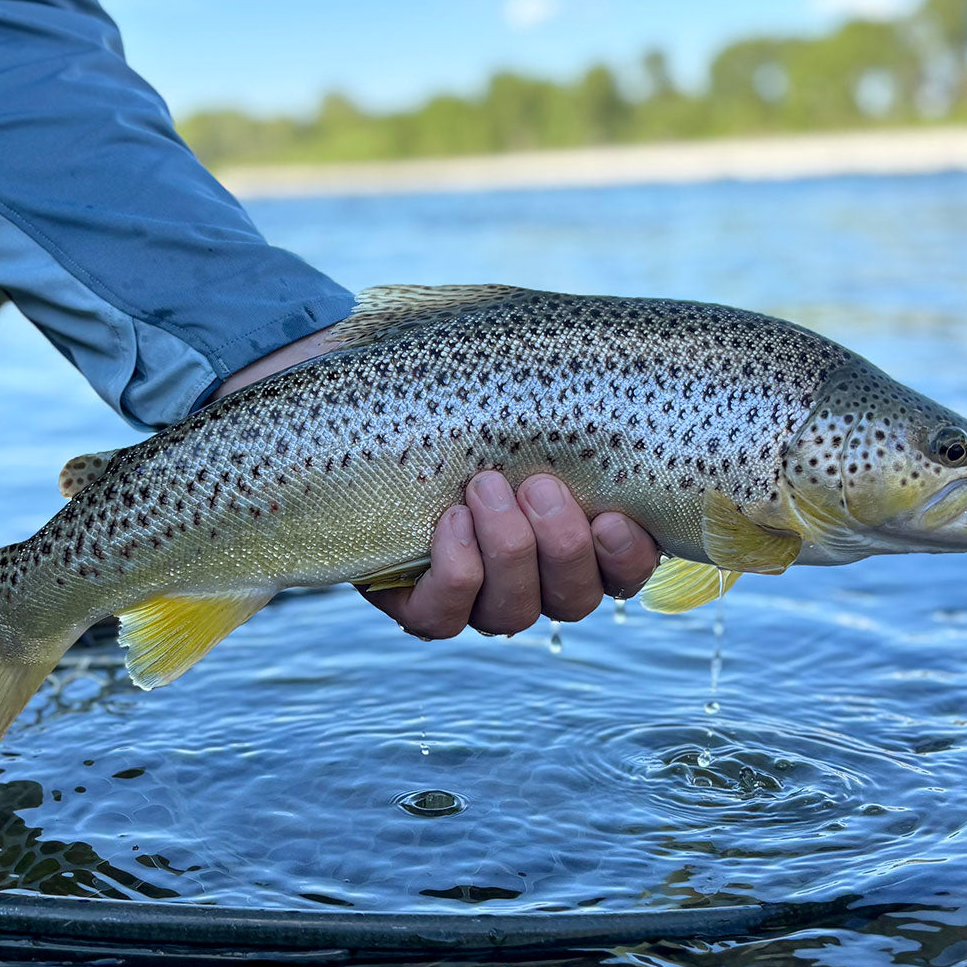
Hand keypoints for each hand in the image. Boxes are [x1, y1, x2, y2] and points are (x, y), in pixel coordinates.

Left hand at [210, 330, 658, 637]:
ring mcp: (470, 596)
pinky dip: (454, 574)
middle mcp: (528, 575)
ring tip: (483, 489)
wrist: (339, 404)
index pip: (622, 570)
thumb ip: (555, 375)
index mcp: (569, 530)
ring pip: (513, 614)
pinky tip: (445, 523)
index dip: (626, 558)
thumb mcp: (498, 371)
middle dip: (562, 546)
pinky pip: (443, 620)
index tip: (612, 516)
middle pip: (573, 599)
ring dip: (509, 554)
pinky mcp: (411, 604)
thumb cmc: (437, 384)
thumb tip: (613, 345)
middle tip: (534, 483)